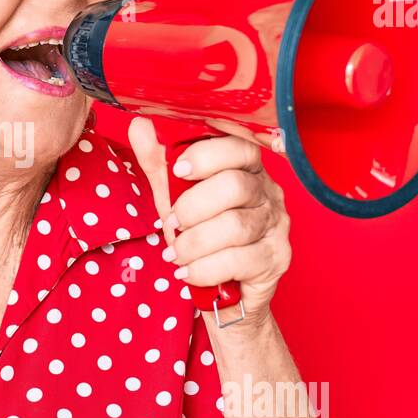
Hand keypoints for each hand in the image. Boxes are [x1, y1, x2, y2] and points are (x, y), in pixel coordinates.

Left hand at [128, 116, 291, 328]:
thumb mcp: (174, 195)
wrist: (221, 293)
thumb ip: (159, 161)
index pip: (239, 146)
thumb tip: (140, 124)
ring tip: (176, 254)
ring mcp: (277, 226)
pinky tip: (188, 272)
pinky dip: (205, 268)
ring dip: (195, 242)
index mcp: (246, 168)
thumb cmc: (200, 234)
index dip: (206, 155)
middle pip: (235, 186)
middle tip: (172, 223)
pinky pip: (239, 260)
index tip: (178, 169)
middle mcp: (268, 192)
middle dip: (192, 206)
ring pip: (235, 226)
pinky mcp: (276, 259)